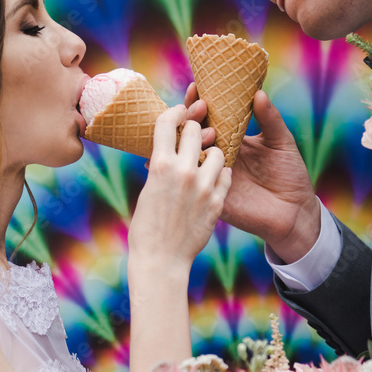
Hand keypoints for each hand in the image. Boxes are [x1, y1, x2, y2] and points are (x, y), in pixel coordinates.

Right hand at [129, 104, 231, 272]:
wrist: (161, 261)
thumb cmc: (146, 229)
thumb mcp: (147, 192)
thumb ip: (160, 169)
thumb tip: (165, 154)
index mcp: (159, 165)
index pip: (168, 122)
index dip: (175, 112)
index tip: (180, 111)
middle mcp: (183, 171)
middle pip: (196, 130)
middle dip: (197, 128)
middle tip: (197, 133)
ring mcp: (204, 187)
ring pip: (217, 151)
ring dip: (212, 153)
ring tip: (206, 162)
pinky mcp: (218, 202)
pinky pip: (226, 175)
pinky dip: (221, 174)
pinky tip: (214, 181)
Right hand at [184, 82, 321, 262]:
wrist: (294, 212)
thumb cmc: (290, 174)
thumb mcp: (281, 142)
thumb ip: (269, 119)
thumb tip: (258, 93)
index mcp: (231, 139)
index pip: (210, 117)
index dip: (200, 102)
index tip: (197, 87)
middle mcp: (217, 154)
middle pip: (193, 133)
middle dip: (191, 118)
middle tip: (198, 108)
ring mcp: (211, 174)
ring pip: (188, 155)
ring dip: (188, 141)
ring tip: (199, 132)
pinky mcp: (211, 194)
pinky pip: (191, 181)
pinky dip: (180, 171)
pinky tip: (172, 159)